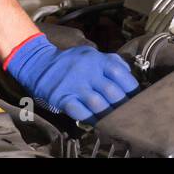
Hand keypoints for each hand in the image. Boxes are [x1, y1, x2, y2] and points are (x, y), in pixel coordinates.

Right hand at [4, 34, 138, 121]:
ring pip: (99, 104)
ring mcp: (74, 84)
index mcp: (96, 59)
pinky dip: (91, 119)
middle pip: (112, 92)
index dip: (131, 88)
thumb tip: (129, 74)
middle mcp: (87, 71)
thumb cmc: (68, 61)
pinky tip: (95, 120)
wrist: (38, 62)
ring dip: (108, 114)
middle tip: (127, 112)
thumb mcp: (89, 53)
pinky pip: (81, 112)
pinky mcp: (62, 97)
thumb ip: (110, 61)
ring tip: (113, 119)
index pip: (121, 74)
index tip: (135, 97)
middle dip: (122, 104)